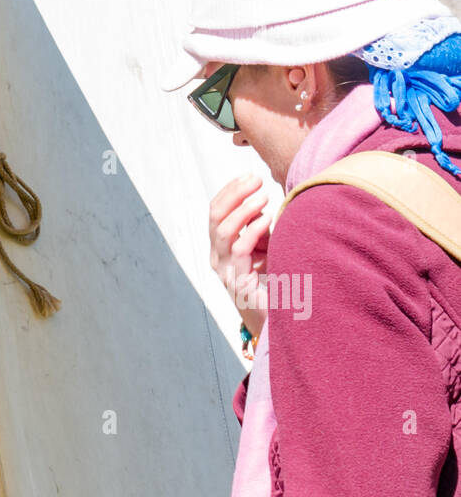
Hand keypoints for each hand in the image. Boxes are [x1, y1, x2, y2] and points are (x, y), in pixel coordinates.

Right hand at [209, 174, 271, 337]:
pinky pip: (239, 250)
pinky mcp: (239, 283)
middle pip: (214, 217)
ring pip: (222, 231)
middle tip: (255, 181)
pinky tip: (266, 219)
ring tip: (263, 197)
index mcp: (222, 248)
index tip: (249, 176)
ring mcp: (226, 271)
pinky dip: (251, 230)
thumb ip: (258, 225)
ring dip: (243, 209)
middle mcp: (218, 258)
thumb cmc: (277, 282)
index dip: (230, 191)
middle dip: (234, 194)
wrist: (283, 320)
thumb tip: (260, 198)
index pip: (215, 212)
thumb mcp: (266, 246)